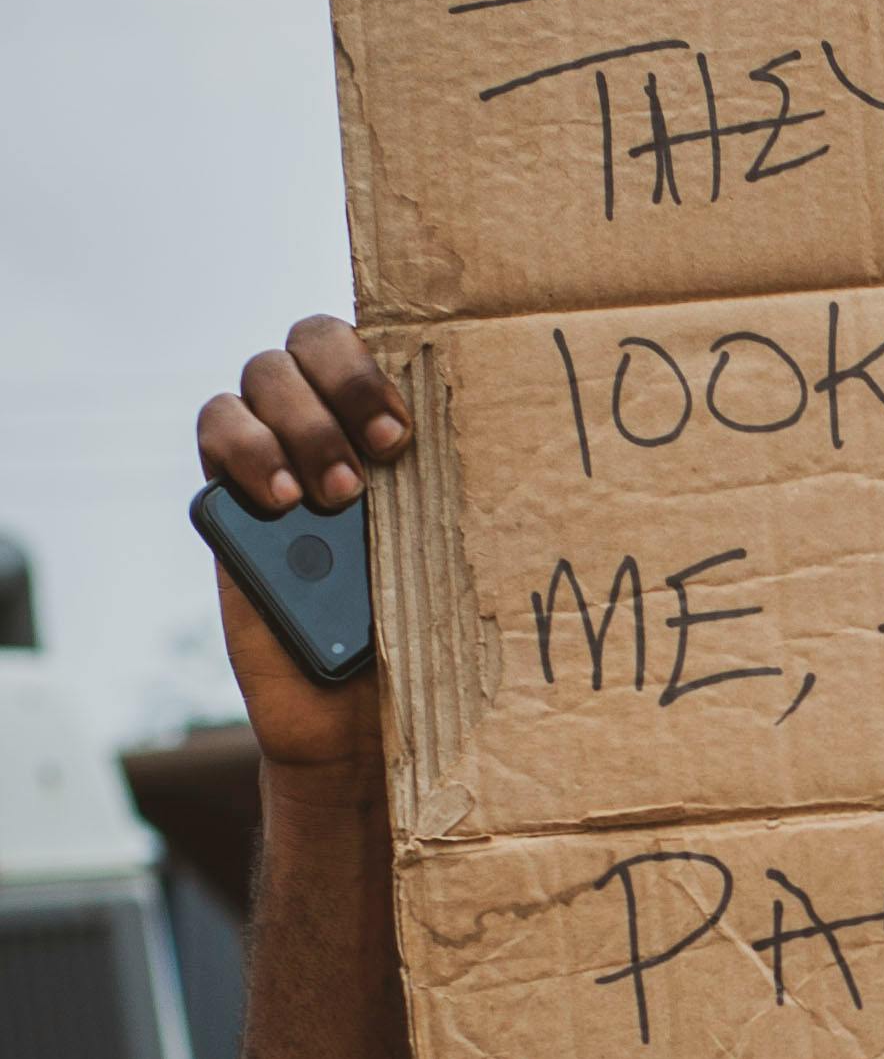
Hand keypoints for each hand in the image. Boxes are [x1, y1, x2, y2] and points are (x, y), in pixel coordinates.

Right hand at [196, 316, 409, 775]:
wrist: (358, 719)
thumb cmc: (426, 630)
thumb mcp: (449, 553)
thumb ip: (446, 492)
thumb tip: (491, 437)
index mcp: (390, 424)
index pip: (375, 338)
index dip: (378, 364)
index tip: (404, 434)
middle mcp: (330, 424)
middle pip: (308, 341)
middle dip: (341, 386)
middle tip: (379, 456)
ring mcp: (272, 454)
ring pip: (261, 377)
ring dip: (297, 424)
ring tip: (331, 498)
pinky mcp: (227, 496)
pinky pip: (216, 428)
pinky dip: (246, 450)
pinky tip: (280, 502)